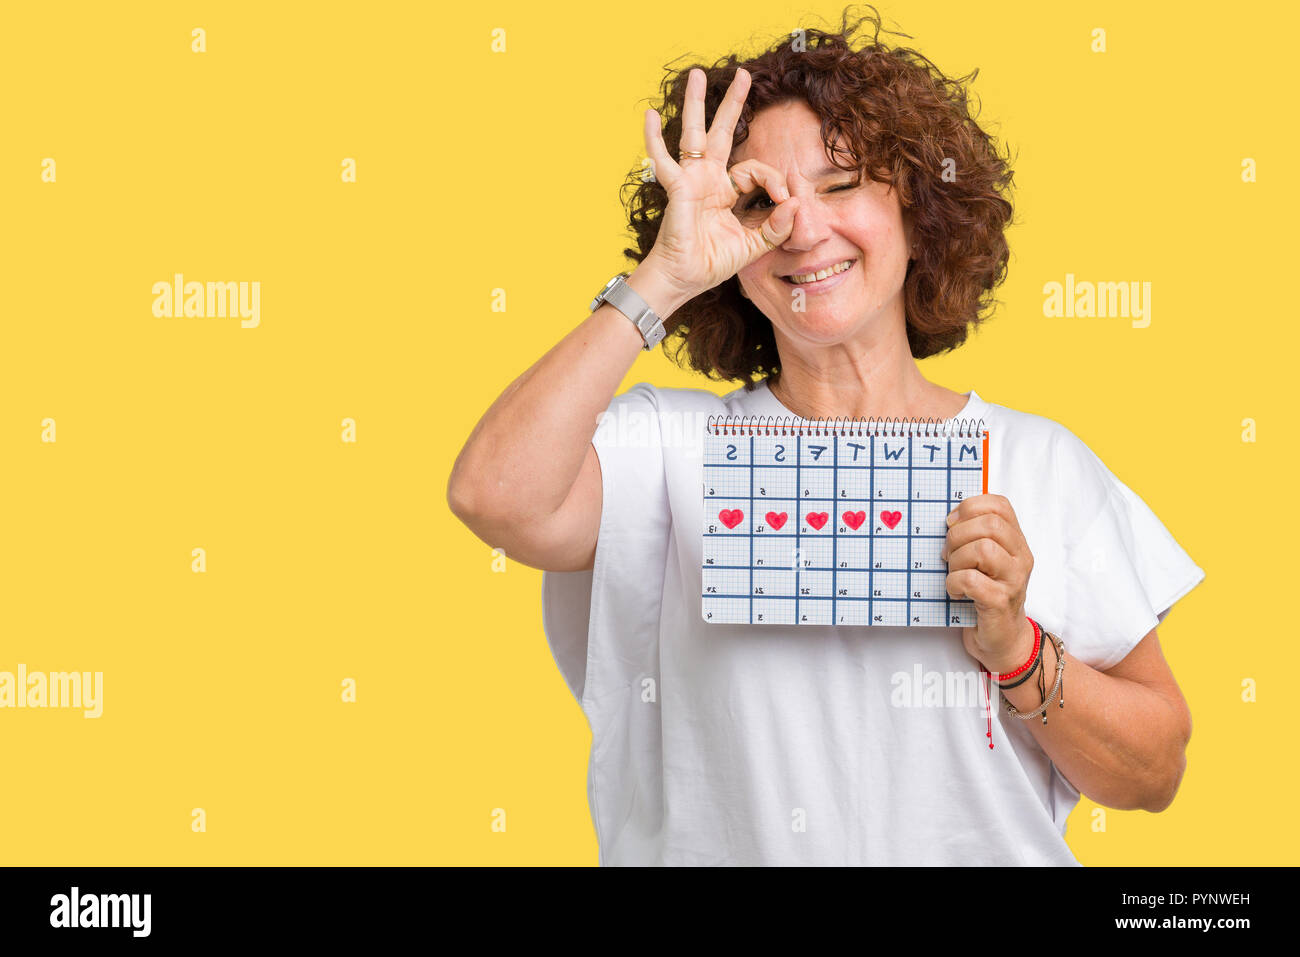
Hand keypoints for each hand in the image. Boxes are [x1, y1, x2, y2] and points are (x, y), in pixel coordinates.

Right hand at [640, 67, 799, 299]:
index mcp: (726, 191)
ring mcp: (691, 180)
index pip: (755, 170)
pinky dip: (654, 138)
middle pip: (722, 133)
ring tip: (698, 74)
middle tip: (743, 75)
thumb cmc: (711, 263)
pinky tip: (651, 115)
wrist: (685, 279)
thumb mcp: (753, 246)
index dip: (774, 180)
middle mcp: (708, 180)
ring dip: (697, 103)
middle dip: (733, 105)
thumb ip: (775, 227)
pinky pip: (663, 159)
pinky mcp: (677, 188)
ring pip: (695, 134)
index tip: (785, 200)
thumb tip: (795, 203)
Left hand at [941, 494, 1036, 674]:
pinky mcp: (1001, 602)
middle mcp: (1020, 557)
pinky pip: (971, 580)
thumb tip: (947, 520)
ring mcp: (1013, 580)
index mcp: (1015, 542)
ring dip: (957, 560)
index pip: (1000, 505)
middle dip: (958, 535)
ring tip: (954, 574)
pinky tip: (956, 592)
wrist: (1003, 640)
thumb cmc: (986, 596)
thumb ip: (973, 537)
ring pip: (983, 549)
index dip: (970, 507)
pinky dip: (955, 583)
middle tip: (948, 554)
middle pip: (990, 524)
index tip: (952, 524)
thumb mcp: (983, 562)